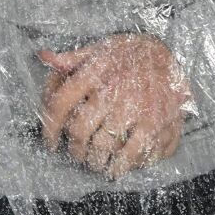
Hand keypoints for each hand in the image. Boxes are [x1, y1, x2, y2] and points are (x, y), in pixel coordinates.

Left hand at [38, 34, 189, 179]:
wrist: (169, 56)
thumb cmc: (130, 54)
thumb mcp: (100, 49)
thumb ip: (71, 59)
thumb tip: (44, 57)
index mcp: (96, 72)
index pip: (61, 103)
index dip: (50, 128)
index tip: (50, 142)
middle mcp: (114, 91)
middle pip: (80, 131)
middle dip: (74, 149)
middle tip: (77, 154)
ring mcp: (136, 109)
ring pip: (103, 147)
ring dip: (95, 160)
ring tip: (95, 162)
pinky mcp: (156, 124)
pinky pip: (132, 154)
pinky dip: (122, 165)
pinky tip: (118, 166)